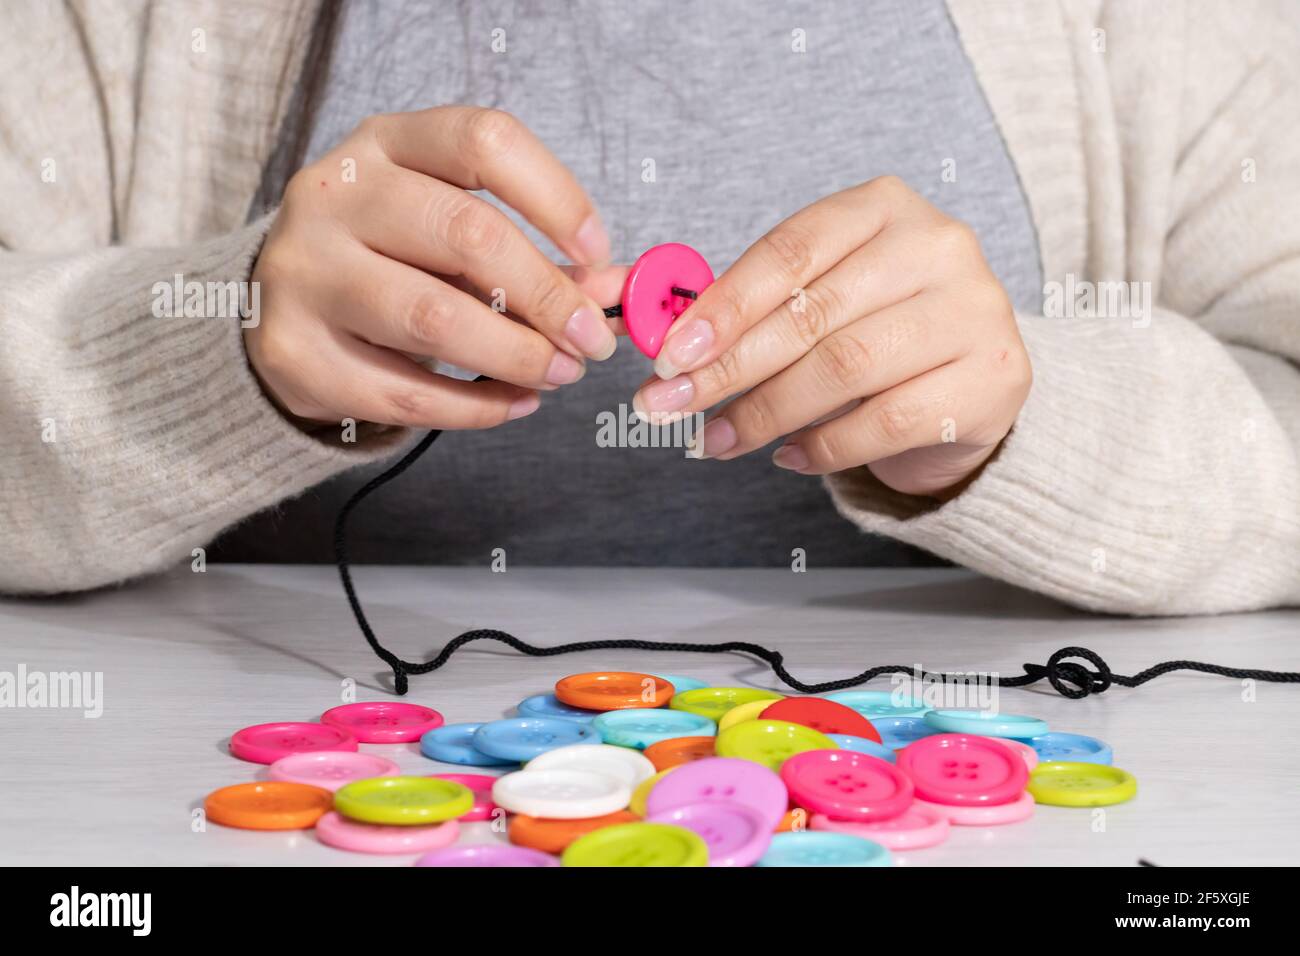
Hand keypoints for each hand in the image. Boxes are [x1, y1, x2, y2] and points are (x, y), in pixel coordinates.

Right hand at [246, 107, 621, 429]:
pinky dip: (475, 407)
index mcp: (383, 143)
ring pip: (433, 319)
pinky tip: (515, 403)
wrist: (270, 306)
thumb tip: (616, 290)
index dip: (556, 198)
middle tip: (594, 341)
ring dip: (517, 356)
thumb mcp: (451, 233)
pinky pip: (403, 393)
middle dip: (549, 297)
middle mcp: (333, 195)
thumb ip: (536, 256)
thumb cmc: (386, 257)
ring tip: (560, 373)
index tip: (599, 254)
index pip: (483, 141)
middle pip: (467, 234)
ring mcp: (303, 273)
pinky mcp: (293, 353)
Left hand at [631, 176, 1030, 496]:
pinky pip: (888, 421)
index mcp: (884, 206)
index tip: (668, 354)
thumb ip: (753, 311)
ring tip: (718, 440)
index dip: (723, 305)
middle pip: (811, 313)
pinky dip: (825, 447)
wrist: (970, 383)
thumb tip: (662, 346)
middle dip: (729, 367)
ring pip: (846, 367)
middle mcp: (938, 246)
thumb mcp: (818, 300)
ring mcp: (975, 310)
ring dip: (767, 412)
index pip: (790, 251)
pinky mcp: (994, 379)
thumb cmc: (875, 333)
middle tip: (670, 405)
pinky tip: (788, 456)